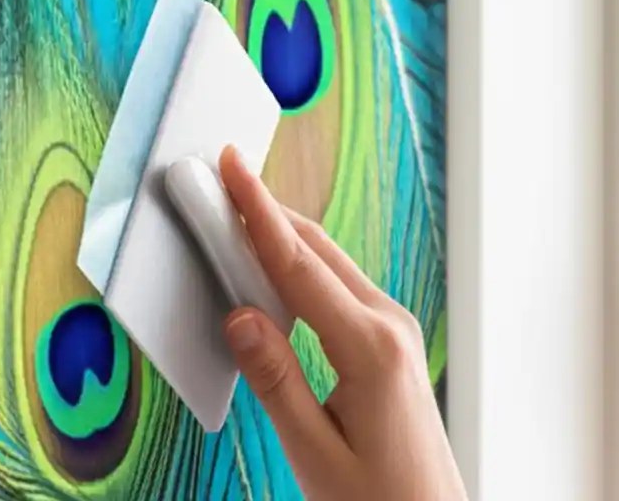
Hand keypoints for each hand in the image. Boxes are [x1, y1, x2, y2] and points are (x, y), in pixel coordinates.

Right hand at [218, 147, 465, 500]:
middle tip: (223, 177)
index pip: (299, 265)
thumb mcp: (314, 452)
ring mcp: (395, 332)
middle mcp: (389, 328)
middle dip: (267, 211)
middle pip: (317, 251)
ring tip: (238, 214)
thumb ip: (275, 381)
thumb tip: (239, 316)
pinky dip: (302, 269)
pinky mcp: (391, 345)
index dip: (259, 212)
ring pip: (330, 266)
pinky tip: (276, 270)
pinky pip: (340, 289)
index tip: (232, 166)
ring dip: (284, 238)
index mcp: (370, 349)